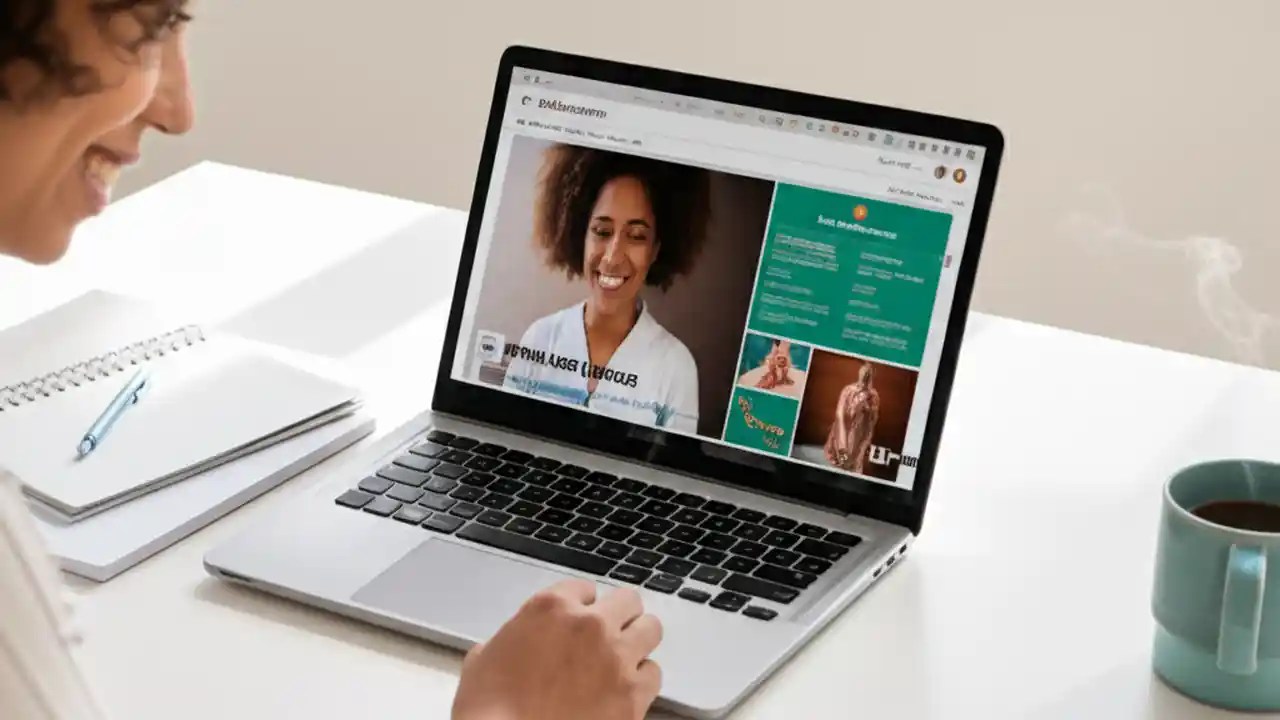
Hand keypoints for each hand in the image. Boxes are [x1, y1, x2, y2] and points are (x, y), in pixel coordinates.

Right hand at [452, 579, 663, 719]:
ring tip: (625, 656)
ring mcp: (616, 658)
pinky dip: (642, 679)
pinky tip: (626, 689)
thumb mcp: (483, 661)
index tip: (578, 620)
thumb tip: (510, 646)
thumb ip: (510, 639)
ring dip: (637, 641)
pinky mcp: (633, 694)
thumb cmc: (489, 711)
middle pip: (627, 600)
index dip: (580, 606)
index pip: (584, 588)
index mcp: (550, 608)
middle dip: (619, 616)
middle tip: (609, 633)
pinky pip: (653, 673)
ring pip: (651, 629)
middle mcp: (590, 625)